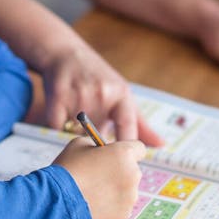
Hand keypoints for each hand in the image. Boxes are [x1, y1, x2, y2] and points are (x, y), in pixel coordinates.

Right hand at [41, 41, 162, 145]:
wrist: (64, 52)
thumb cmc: (97, 78)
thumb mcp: (121, 94)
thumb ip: (139, 123)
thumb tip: (161, 145)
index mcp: (122, 95)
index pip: (128, 130)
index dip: (124, 151)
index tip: (120, 166)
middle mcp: (103, 93)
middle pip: (98, 137)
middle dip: (93, 141)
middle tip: (88, 131)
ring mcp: (79, 94)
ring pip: (76, 133)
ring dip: (73, 132)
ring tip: (74, 115)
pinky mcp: (58, 95)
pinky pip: (57, 127)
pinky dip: (57, 125)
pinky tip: (60, 111)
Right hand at [55, 136, 144, 218]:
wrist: (59, 199)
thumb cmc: (68, 168)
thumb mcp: (80, 144)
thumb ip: (97, 145)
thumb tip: (103, 151)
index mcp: (124, 153)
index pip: (139, 148)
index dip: (126, 150)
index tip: (117, 154)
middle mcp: (133, 174)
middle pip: (132, 168)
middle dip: (119, 169)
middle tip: (100, 172)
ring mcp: (130, 196)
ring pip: (127, 187)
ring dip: (116, 187)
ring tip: (94, 189)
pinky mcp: (124, 213)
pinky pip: (121, 203)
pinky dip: (112, 202)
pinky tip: (95, 200)